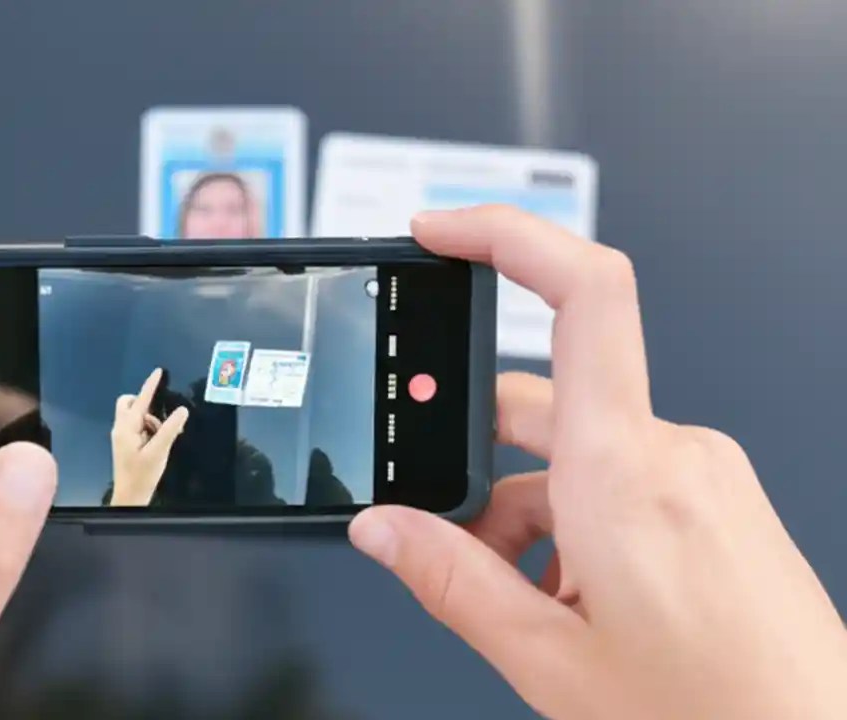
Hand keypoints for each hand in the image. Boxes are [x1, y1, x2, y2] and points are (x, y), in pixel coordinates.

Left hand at [109, 367, 188, 505]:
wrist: (129, 497)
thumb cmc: (142, 475)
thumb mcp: (159, 451)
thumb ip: (170, 429)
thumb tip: (182, 410)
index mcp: (126, 427)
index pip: (141, 400)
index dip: (150, 385)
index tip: (158, 372)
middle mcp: (121, 428)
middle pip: (130, 404)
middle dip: (145, 405)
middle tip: (159, 419)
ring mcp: (122, 436)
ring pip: (135, 416)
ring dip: (150, 421)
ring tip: (162, 439)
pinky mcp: (125, 444)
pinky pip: (136, 427)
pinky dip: (148, 429)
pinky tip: (157, 444)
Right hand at [349, 206, 846, 718]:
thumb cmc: (716, 716)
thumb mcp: (548, 659)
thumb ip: (449, 581)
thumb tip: (383, 527)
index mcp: (625, 472)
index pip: (581, 294)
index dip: (506, 236)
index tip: (442, 232)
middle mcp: (672, 453)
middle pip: (539, 403)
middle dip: (475, 463)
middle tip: (447, 535)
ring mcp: (700, 474)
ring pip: (574, 452)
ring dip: (523, 511)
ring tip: (518, 600)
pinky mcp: (714, 500)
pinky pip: (618, 477)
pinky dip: (570, 522)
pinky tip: (562, 598)